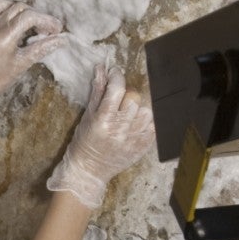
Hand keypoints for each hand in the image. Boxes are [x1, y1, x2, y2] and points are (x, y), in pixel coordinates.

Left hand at [0, 0, 66, 114]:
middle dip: (34, 15)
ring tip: (21, 19)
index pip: (30, 17)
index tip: (56, 28)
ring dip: (14, 7)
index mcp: (5, 37)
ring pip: (0, 2)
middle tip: (42, 28)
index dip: (46, 20)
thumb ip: (42, 48)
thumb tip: (62, 39)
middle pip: (18, 7)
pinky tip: (0, 11)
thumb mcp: (23, 64)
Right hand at [46, 66, 154, 207]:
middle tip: (120, 100)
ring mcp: (134, 139)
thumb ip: (97, 91)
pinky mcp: (143, 146)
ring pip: (147, 110)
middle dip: (127, 95)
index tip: (116, 73)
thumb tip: (101, 68)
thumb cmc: (84, 142)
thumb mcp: (87, 116)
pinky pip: (153, 126)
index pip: (117, 88)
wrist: (89, 171)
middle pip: (134, 97)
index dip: (117, 76)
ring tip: (128, 115)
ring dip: (138, 109)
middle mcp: (121, 129)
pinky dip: (146, 122)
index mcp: (104, 119)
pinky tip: (135, 124)